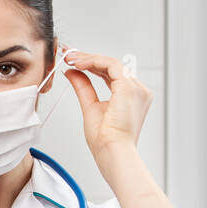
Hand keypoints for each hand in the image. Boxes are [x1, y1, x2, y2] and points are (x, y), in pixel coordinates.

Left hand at [61, 47, 152, 166]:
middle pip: (111, 67)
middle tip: (69, 55)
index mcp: (132, 97)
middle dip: (88, 59)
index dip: (92, 66)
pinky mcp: (129, 87)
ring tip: (70, 58)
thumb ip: (83, 87)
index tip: (74, 62)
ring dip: (88, 58)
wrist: (112, 152)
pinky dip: (93, 61)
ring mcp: (136, 88)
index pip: (111, 75)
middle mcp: (138, 91)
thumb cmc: (105, 141)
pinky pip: (110, 65)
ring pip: (111, 63)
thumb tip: (72, 72)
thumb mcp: (90, 107)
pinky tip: (78, 63)